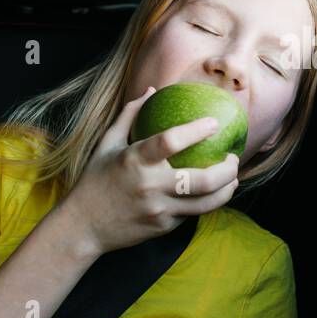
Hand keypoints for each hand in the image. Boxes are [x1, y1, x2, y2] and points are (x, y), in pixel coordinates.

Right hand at [60, 86, 240, 259]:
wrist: (83, 226)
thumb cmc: (95, 179)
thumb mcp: (107, 143)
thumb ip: (129, 115)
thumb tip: (152, 90)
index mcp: (134, 160)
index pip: (170, 141)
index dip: (196, 130)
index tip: (214, 123)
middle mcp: (149, 186)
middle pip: (201, 180)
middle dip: (227, 169)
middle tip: (233, 158)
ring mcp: (158, 210)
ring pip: (205, 203)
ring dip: (226, 189)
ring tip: (233, 178)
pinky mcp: (162, 227)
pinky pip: (191, 213)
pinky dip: (205, 202)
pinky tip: (213, 193)